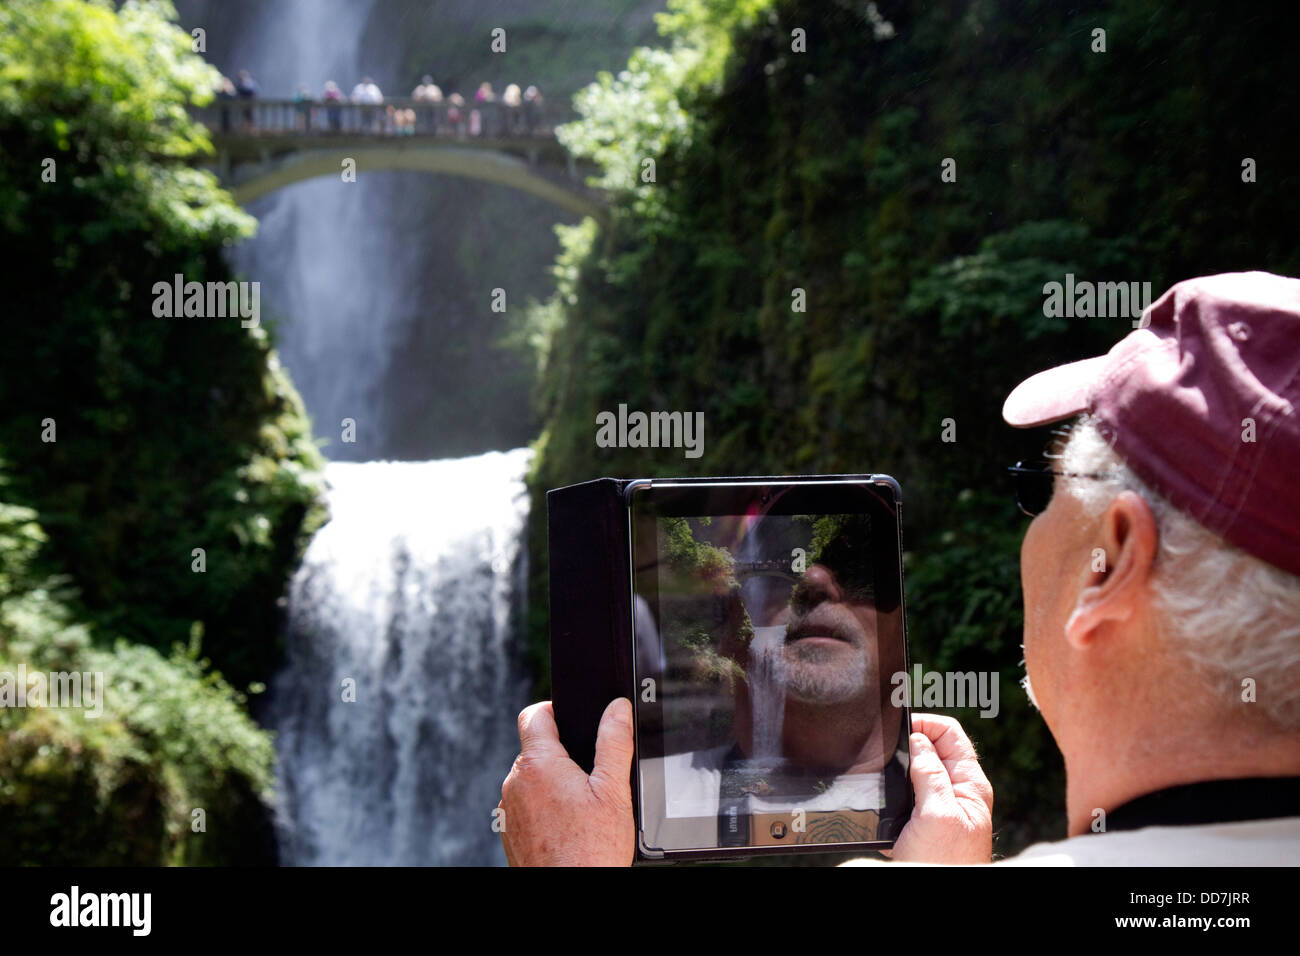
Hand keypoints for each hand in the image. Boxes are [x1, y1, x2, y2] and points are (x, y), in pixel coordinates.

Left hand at [498, 697, 635, 865]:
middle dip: (561, 756)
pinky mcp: (508, 830)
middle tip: (590, 778)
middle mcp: (515, 782)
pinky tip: (566, 826)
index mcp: (539, 764)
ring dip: (552, 784)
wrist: (571, 893)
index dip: (554, 710)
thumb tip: (617, 709)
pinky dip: (543, 808)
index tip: (571, 720)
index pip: (534, 715)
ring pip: (531, 779)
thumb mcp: (613, 791)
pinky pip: (525, 804)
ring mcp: (508, 808)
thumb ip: (614, 743)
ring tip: (580, 809)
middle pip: (536, 750)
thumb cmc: (591, 850)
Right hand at [886, 713, 993, 863]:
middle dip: (907, 745)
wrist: (937, 898)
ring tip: (886, 777)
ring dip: (897, 772)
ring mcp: (937, 807)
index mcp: (968, 784)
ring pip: (913, 772)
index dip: (925, 723)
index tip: (900, 727)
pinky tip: (885, 803)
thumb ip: (930, 774)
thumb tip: (918, 739)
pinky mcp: (919, 823)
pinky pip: (902, 796)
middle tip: (888, 751)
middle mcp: (955, 791)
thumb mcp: (938, 814)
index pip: (950, 734)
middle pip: (930, 748)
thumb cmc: (946, 863)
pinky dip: (891, 795)